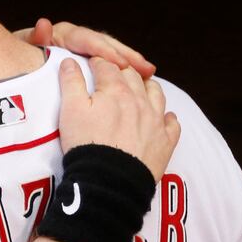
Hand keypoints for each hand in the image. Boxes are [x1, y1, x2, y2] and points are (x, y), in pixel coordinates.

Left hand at [18, 18, 155, 78]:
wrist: (10, 66)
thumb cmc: (14, 59)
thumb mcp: (22, 49)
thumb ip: (34, 38)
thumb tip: (44, 24)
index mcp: (62, 34)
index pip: (87, 39)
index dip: (104, 51)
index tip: (119, 63)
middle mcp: (75, 39)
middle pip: (105, 44)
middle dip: (126, 55)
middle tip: (145, 68)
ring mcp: (81, 51)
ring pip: (109, 54)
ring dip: (130, 62)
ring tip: (148, 73)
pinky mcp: (84, 63)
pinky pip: (106, 66)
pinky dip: (122, 72)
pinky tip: (138, 81)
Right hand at [58, 57, 179, 180]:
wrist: (109, 180)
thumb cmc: (86, 143)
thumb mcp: (70, 110)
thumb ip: (71, 83)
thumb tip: (69, 61)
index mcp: (116, 90)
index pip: (107, 66)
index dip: (98, 62)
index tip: (92, 63)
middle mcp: (140, 100)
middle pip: (133, 76)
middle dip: (122, 70)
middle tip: (113, 73)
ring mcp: (155, 120)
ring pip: (156, 94)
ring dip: (147, 87)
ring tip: (140, 89)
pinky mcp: (165, 141)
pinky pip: (172, 124)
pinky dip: (167, 118)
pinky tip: (163, 118)